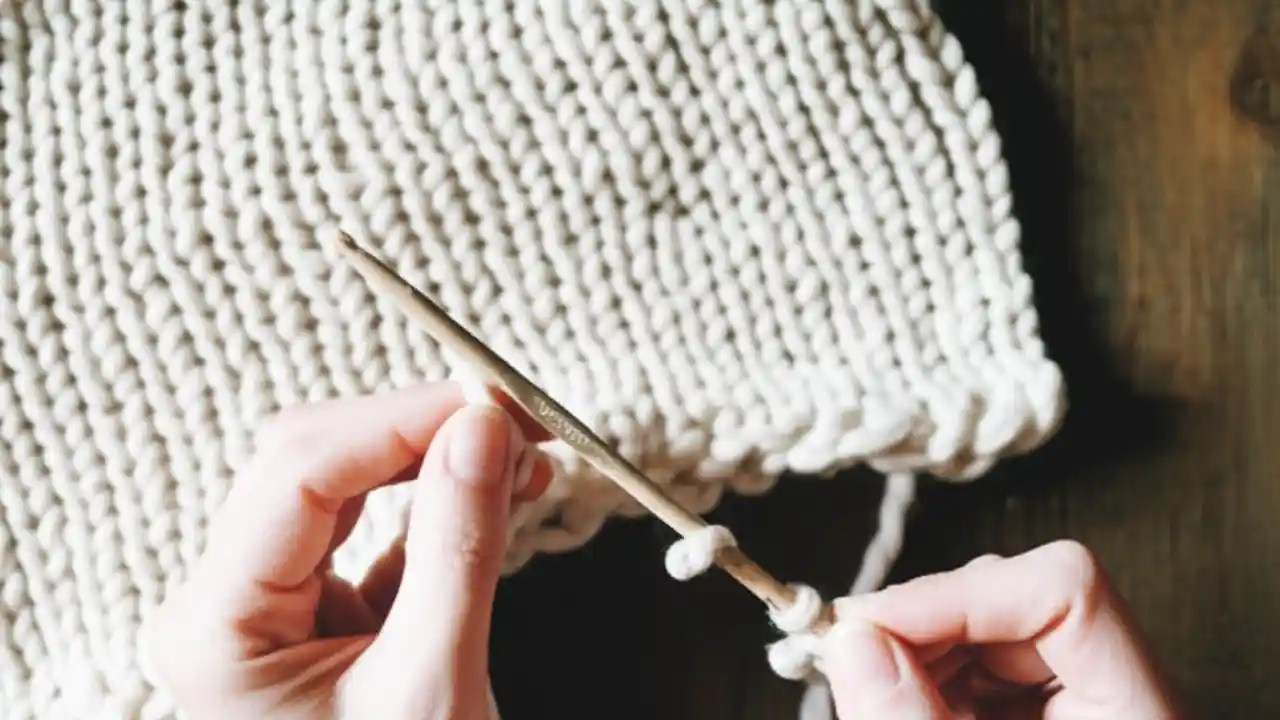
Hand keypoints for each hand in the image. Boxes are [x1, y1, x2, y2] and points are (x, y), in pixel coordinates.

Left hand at [141, 383, 551, 718]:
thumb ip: (459, 548)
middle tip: (517, 419)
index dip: (400, 420)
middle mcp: (230, 606)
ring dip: (434, 461)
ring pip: (344, 488)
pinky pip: (373, 532)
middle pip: (314, 464)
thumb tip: (484, 430)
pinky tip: (494, 494)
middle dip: (421, 431)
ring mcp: (272, 609)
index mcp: (217, 627)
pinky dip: (438, 505)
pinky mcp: (322, 616)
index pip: (299, 472)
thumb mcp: (433, 683)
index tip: (493, 403)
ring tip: (521, 457)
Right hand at [823, 541, 1182, 719]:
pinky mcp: (1045, 718)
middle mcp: (1118, 694)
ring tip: (867, 685)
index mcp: (1138, 710)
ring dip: (914, 652)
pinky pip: (981, 673)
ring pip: (990, 633)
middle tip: (846, 653)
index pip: (1064, 587)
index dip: (957, 591)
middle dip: (921, 623)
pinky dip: (927, 679)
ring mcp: (1083, 705)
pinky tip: (896, 699)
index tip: (869, 621)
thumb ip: (913, 719)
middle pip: (1017, 602)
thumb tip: (851, 642)